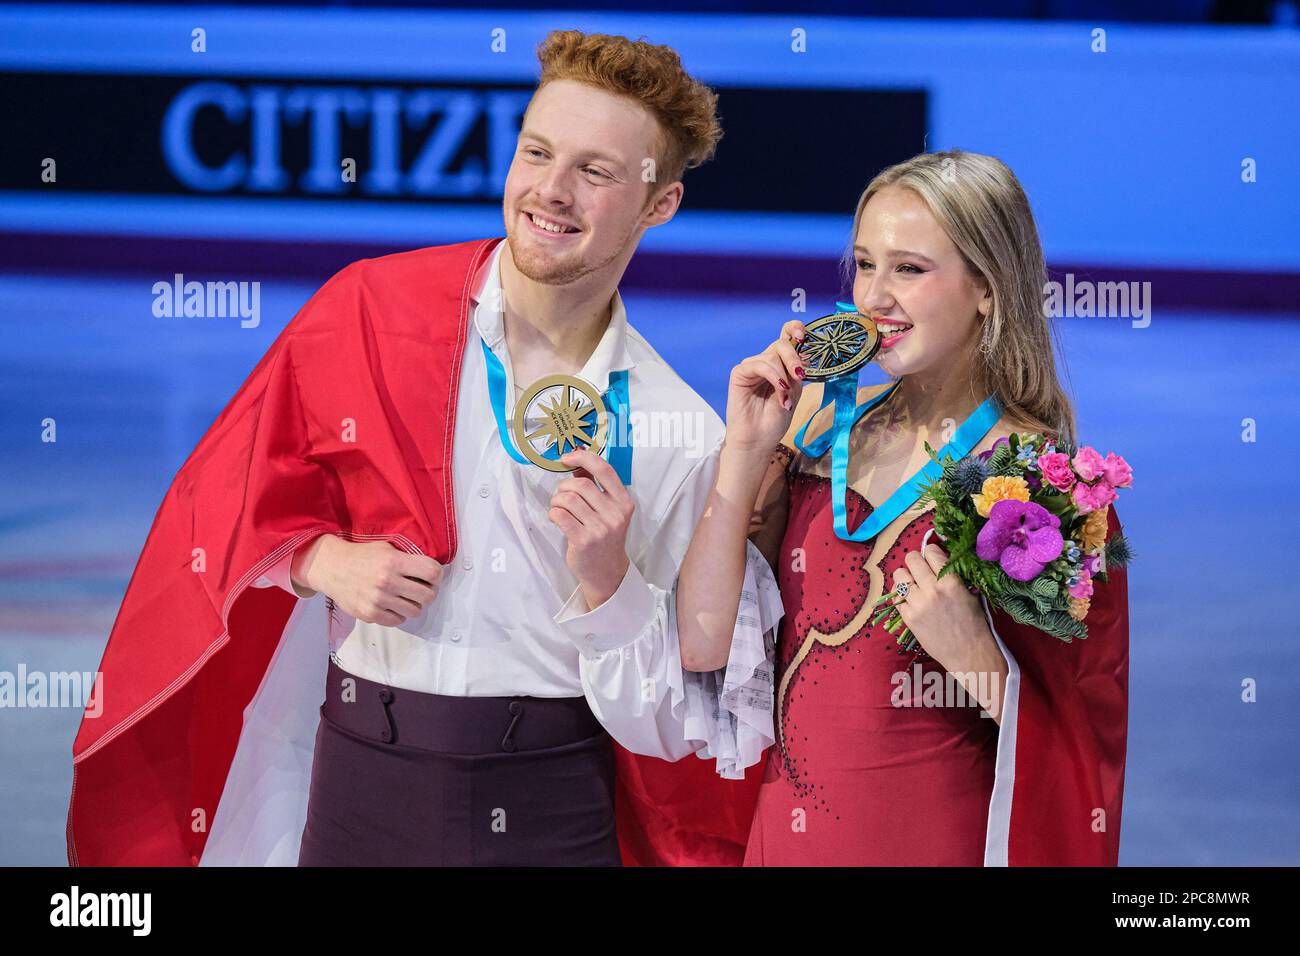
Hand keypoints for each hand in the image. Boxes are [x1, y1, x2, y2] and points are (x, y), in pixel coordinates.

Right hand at [300, 535, 443, 625]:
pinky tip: (392, 605)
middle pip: (427, 595)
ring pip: (415, 611)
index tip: (433, 576)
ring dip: (413, 605)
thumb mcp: (386, 548)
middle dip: (427, 591)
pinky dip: (398, 614)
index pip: (432, 572)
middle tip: (420, 588)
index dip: (437, 575)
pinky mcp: (370, 614)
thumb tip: (432, 571)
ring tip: (405, 597)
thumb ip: (408, 558)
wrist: (332, 568)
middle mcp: (387, 581)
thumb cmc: (361, 556)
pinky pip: (398, 621)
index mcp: (394, 562)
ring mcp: (378, 600)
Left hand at [548, 447, 634, 610]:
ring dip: (557, 501)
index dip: (583, 458)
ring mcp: (600, 528)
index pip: (604, 469)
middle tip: (562, 496)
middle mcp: (615, 514)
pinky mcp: (584, 540)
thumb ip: (594, 485)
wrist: (606, 572)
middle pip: (581, 485)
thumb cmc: (605, 538)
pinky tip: (557, 519)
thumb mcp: (608, 510)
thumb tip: (576, 461)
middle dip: (564, 487)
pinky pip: (560, 515)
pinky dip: (553, 513)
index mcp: (624, 502)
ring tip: (559, 509)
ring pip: (568, 499)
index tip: (567, 458)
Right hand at [724, 319, 808, 453]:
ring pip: (772, 356)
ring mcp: (752, 366)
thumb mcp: (794, 392)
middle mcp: (766, 362)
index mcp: (780, 364)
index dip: (795, 329)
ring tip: (785, 399)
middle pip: (781, 344)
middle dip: (793, 357)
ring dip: (783, 377)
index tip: (803, 335)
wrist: (759, 439)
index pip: (786, 337)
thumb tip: (803, 356)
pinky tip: (779, 391)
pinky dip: (773, 377)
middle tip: (800, 375)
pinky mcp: (740, 373)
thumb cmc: (775, 419)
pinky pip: (760, 365)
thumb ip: (796, 372)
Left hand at [891, 542, 1007, 719]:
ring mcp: (918, 603)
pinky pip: (896, 596)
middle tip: (920, 570)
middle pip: (911, 559)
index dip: (931, 553)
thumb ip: (953, 576)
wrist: (969, 654)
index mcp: (951, 581)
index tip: (932, 558)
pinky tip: (911, 600)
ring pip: (899, 576)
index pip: (931, 552)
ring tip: (914, 585)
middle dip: (915, 562)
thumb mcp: (969, 593)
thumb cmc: (974, 624)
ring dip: (906, 577)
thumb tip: (938, 559)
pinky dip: (902, 596)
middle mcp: (932, 589)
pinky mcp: (908, 617)